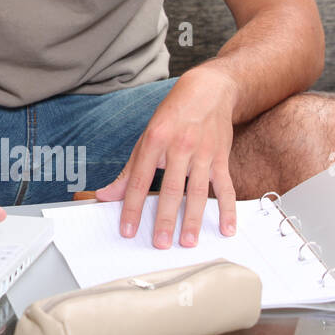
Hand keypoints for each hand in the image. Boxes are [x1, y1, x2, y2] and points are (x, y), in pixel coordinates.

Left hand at [93, 68, 238, 246]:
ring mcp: (202, 154)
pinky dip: (227, 209)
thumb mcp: (145, 138)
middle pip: (170, 189)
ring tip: (188, 242)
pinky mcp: (221, 158)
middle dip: (165, 219)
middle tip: (161, 243)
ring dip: (193, 219)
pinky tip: (226, 228)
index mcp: (154, 142)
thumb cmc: (172, 117)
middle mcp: (179, 148)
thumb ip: (129, 170)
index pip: (139, 180)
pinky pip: (226, 187)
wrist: (207, 92)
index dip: (131, 206)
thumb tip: (106, 195)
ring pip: (198, 192)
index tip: (127, 229)